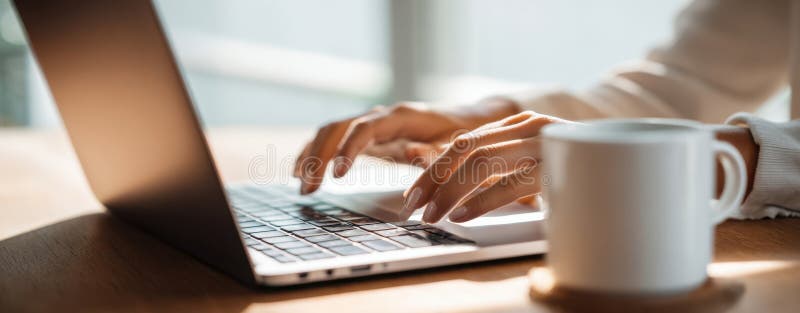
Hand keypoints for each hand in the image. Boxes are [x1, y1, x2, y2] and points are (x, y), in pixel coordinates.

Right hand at [293, 98, 520, 194]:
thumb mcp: (455, 146)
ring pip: (330, 131)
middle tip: (308, 187)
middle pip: (338, 127)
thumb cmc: (463, 136)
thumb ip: (435, 151)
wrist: (466, 121)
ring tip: (299, 183)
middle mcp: (382, 115)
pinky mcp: (367, 135)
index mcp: (402, 117)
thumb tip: (410, 153)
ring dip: (312, 155)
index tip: (338, 175)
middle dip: (320, 156)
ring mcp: (371, 123)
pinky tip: (301, 172)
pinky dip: (315, 153)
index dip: (349, 149)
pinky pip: (333, 139)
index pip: (365, 127)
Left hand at [403, 111, 574, 222]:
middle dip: (434, 180)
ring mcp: (543, 141)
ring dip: (450, 192)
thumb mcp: (535, 163)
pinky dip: (481, 200)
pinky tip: (464, 215)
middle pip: (465, 150)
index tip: (414, 194)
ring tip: (435, 215)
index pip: (463, 142)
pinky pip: (510, 182)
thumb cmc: (578, 172)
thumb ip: (501, 167)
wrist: (634, 164)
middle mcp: (529, 126)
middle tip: (416, 208)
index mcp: (519, 123)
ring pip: (481, 163)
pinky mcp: (558, 163)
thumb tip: (452, 189)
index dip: (433, 168)